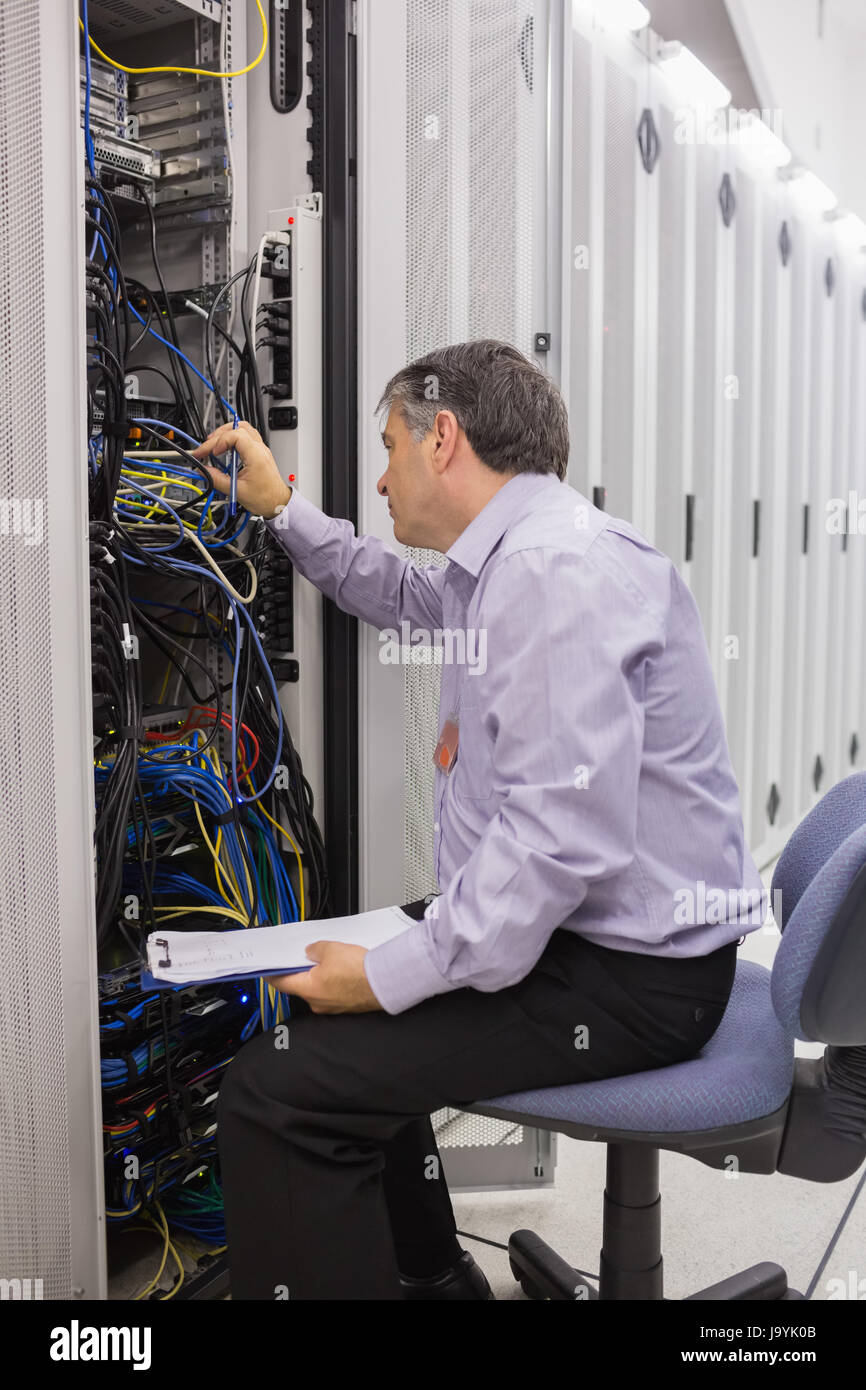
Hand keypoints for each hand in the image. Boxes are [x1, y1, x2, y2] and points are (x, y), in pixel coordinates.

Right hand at [192, 420, 292, 517]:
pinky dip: (233, 437)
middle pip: (237, 428)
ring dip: (226, 432)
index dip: (219, 441)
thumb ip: (217, 479)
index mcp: (256, 456)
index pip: (235, 435)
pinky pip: (246, 436)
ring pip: (243, 428)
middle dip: (218, 436)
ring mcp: (261, 449)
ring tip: (214, 443)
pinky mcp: (259, 452)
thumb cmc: (265, 499)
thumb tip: (203, 471)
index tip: (210, 453)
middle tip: (206, 449)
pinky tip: (226, 446)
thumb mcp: (237, 491)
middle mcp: (260, 449)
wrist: (278, 503)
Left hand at [266, 941, 382, 1013]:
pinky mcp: (347, 1006)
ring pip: (319, 989)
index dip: (272, 974)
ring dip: (320, 975)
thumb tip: (311, 951)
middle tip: (304, 956)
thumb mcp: (331, 949)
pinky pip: (334, 992)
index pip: (281, 983)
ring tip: (330, 959)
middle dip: (301, 970)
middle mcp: (318, 1003)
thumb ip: (315, 949)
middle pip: (301, 985)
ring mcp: (333, 1007)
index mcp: (308, 989)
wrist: (385, 982)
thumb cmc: (359, 971)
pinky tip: (343, 969)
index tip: (267, 969)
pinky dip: (334, 981)